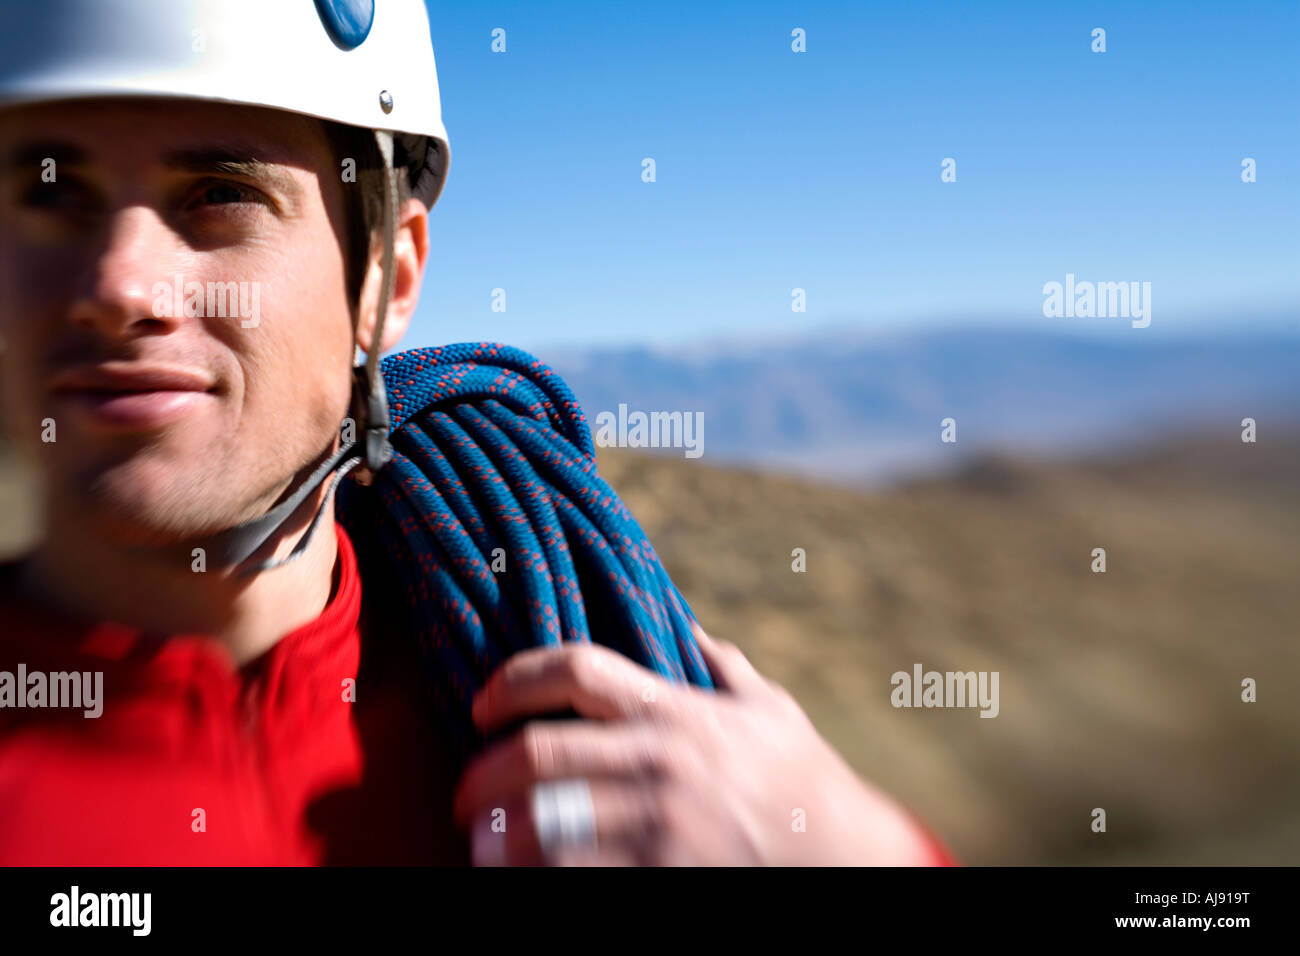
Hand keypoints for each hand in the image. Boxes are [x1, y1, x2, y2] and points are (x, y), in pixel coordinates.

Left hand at [452, 623, 948, 864]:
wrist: (845, 857)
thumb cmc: (802, 779)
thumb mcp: (769, 710)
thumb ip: (722, 667)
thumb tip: (689, 628)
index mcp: (675, 709)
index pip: (574, 670)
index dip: (515, 679)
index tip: (484, 702)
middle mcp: (658, 761)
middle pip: (539, 752)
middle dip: (484, 773)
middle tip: (465, 790)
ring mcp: (657, 824)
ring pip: (543, 826)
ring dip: (497, 836)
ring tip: (481, 841)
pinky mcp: (657, 877)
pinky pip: (574, 876)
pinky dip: (538, 877)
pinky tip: (520, 876)